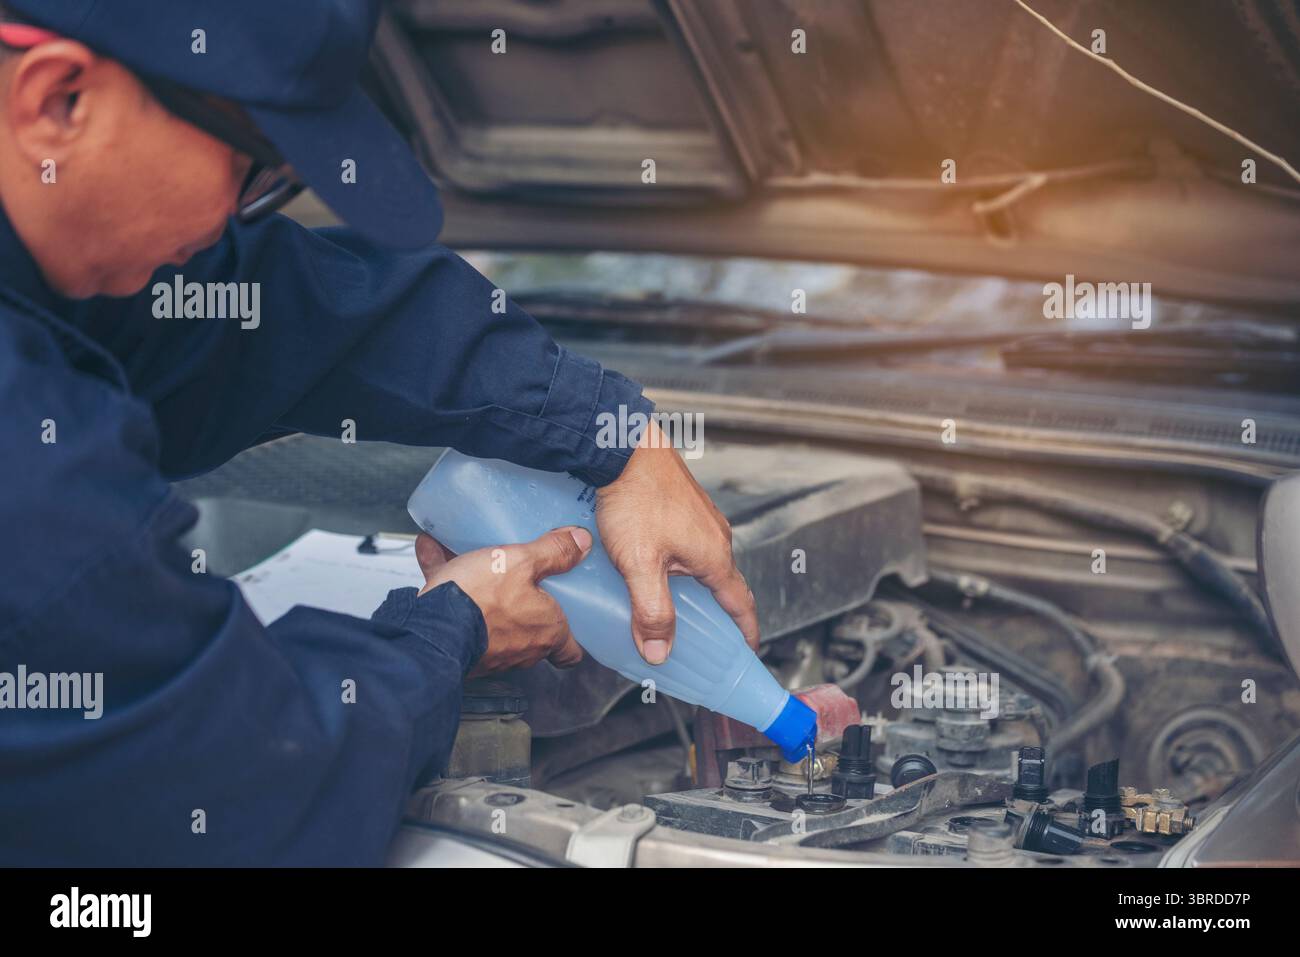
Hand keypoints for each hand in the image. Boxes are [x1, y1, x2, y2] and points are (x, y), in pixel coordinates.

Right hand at [415, 528, 589, 675]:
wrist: (428, 630)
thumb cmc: (480, 601)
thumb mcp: (521, 562)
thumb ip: (553, 552)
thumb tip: (581, 542)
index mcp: (546, 632)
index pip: (570, 651)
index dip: (572, 635)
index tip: (569, 614)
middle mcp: (521, 648)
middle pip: (532, 629)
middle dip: (525, 603)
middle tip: (522, 579)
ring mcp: (490, 651)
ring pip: (491, 616)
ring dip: (482, 590)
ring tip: (470, 558)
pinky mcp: (459, 646)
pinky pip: (457, 612)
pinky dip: (447, 585)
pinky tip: (433, 552)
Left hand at [596, 418, 758, 663]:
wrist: (621, 447)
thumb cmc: (634, 497)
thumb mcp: (639, 564)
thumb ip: (651, 611)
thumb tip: (659, 651)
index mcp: (714, 556)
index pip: (740, 604)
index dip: (745, 631)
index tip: (747, 649)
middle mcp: (716, 536)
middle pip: (723, 585)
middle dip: (718, 613)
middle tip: (705, 637)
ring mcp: (702, 518)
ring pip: (705, 562)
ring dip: (696, 587)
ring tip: (674, 605)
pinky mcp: (684, 505)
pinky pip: (691, 543)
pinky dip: (682, 564)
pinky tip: (655, 566)